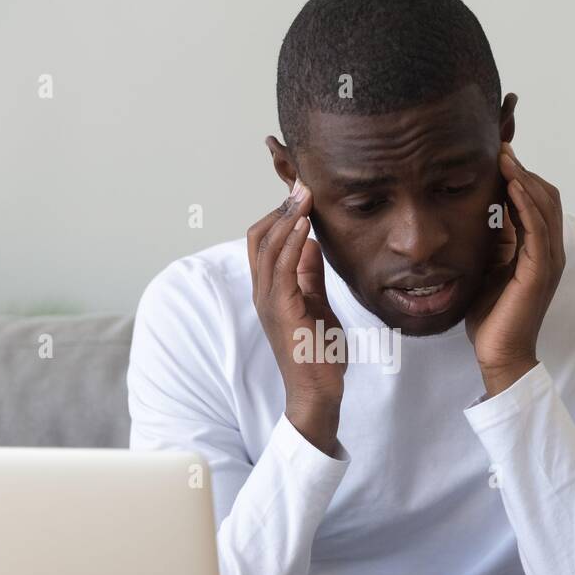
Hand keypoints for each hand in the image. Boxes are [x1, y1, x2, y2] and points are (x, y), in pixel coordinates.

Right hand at [247, 178, 344, 454]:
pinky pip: (281, 267)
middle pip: (258, 236)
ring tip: (304, 193)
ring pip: (267, 246)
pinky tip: (306, 225)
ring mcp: (269, 301)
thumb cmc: (316, 352)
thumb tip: (312, 242)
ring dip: (287, 216)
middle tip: (303, 184)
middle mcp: (262, 291)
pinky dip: (291, 241)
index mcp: (270, 289)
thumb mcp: (315, 302)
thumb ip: (309, 273)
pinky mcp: (281, 310)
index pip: (264, 240)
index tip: (303, 190)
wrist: (317, 391)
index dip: (280, 212)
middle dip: (281, 207)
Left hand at [465, 141, 565, 396]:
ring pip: (545, 206)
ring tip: (504, 157)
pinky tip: (511, 186)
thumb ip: (496, 239)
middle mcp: (550, 251)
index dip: (520, 174)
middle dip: (523, 169)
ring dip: (524, 178)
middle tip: (499, 147)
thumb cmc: (492, 315)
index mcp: (539, 249)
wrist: (499, 352)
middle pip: (546, 195)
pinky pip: (538, 229)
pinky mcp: (540, 271)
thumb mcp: (490, 266)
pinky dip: (527, 204)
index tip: (498, 153)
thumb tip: (484, 209)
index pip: (537, 200)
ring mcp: (548, 260)